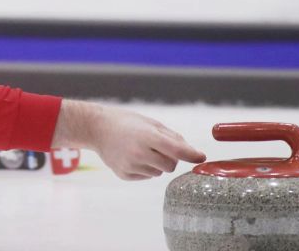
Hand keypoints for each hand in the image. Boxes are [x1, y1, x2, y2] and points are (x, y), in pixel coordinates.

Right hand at [52, 100, 205, 180]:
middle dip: (170, 158)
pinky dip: (144, 168)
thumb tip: (193, 154)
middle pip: (170, 166)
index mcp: (147, 136)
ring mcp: (130, 165)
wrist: (97, 129)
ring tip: (141, 150)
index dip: (191, 154)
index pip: (176, 150)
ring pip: (158, 172)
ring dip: (156, 163)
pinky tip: (132, 156)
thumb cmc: (128, 123)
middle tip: (159, 147)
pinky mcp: (124, 174)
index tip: (201, 157)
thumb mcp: (150, 123)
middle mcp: (138, 153)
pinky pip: (146, 176)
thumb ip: (172, 137)